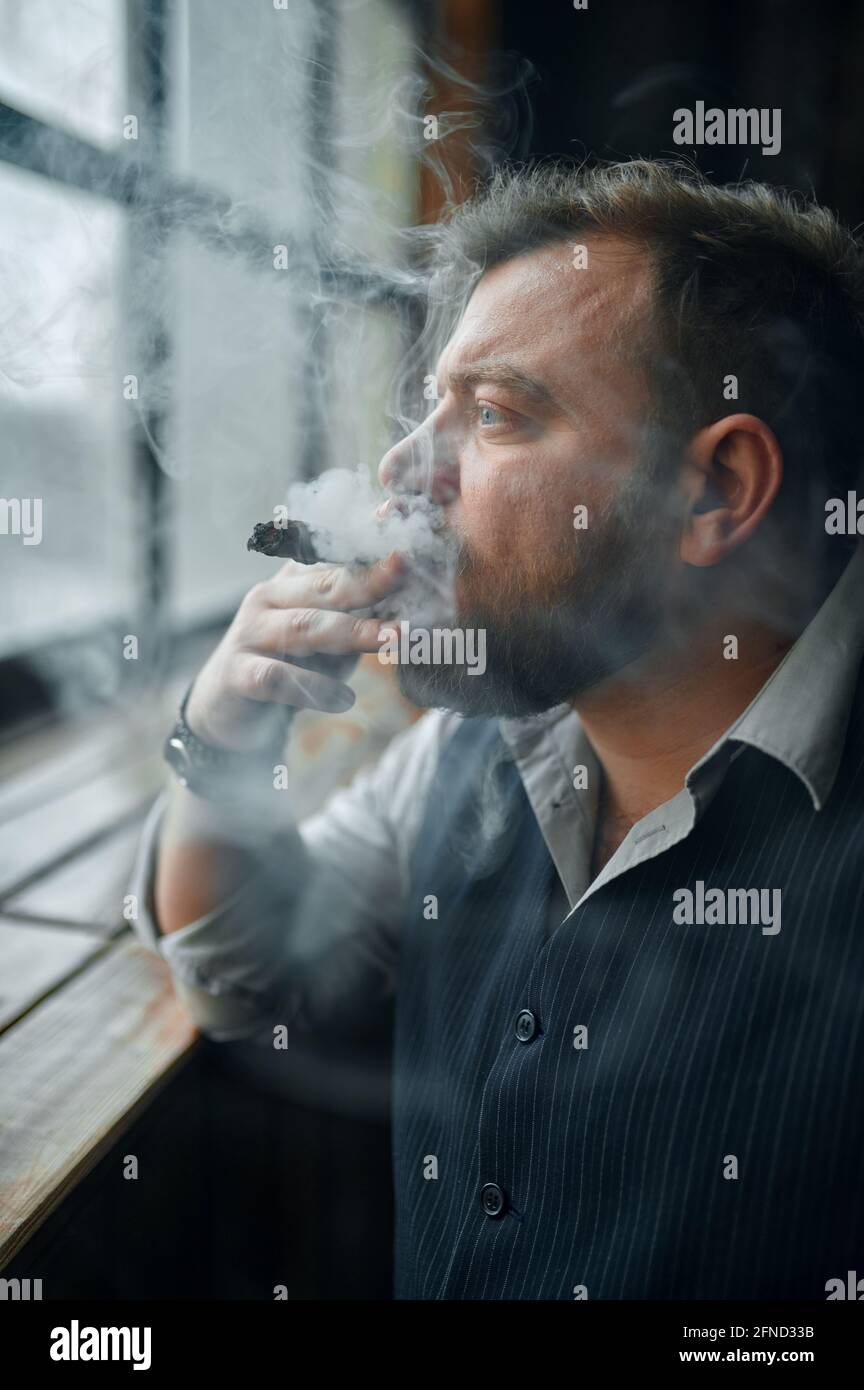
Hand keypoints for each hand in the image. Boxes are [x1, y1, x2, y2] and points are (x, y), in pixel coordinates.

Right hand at [184, 552, 405, 750]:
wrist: (228, 711)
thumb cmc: (290, 666)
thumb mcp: (327, 639)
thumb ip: (360, 618)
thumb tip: (416, 606)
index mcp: (293, 583)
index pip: (335, 558)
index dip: (367, 541)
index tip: (403, 526)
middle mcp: (269, 599)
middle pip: (325, 586)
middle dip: (369, 578)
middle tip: (407, 570)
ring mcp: (250, 634)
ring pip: (305, 627)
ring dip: (353, 631)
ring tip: (393, 639)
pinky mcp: (237, 673)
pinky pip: (277, 677)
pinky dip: (313, 687)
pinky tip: (343, 699)